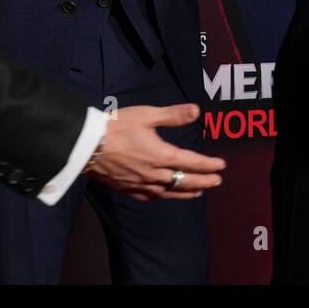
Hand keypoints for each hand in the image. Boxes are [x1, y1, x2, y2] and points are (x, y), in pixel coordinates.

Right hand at [87, 103, 224, 200]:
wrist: (87, 145)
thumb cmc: (116, 126)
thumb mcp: (146, 115)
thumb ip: (173, 115)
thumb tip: (197, 111)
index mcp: (162, 155)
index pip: (192, 162)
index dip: (208, 164)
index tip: (221, 165)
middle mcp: (155, 174)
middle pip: (185, 181)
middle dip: (203, 181)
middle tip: (216, 181)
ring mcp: (141, 184)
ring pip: (170, 192)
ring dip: (186, 192)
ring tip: (198, 192)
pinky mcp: (128, 189)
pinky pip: (151, 196)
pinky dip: (164, 195)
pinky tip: (165, 194)